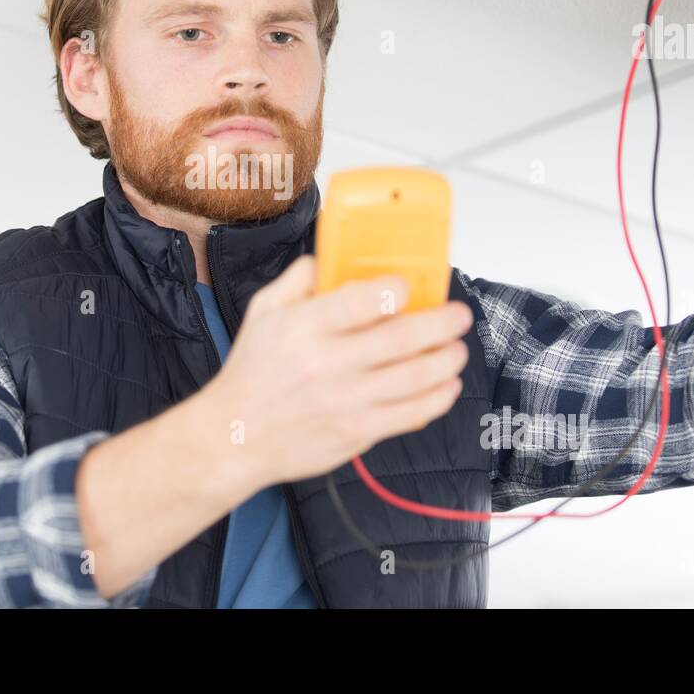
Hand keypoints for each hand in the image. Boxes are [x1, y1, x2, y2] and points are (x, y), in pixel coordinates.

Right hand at [203, 254, 471, 488]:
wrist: (236, 436)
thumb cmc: (253, 372)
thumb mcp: (263, 311)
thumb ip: (299, 278)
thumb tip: (335, 258)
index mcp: (302, 328)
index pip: (360, 301)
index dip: (395, 290)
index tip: (408, 285)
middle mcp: (326, 364)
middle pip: (401, 339)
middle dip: (442, 323)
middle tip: (458, 315)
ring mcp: (345, 402)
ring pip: (416, 378)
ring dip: (448, 360)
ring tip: (457, 349)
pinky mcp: (356, 432)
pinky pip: (411, 414)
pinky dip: (438, 398)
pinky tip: (446, 385)